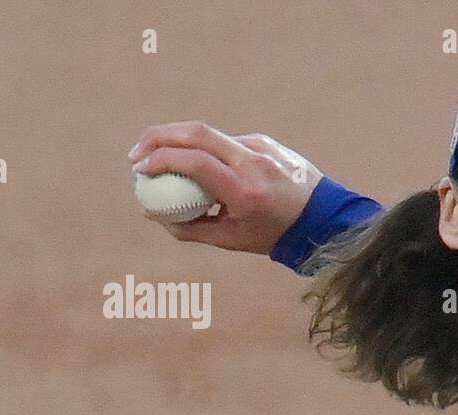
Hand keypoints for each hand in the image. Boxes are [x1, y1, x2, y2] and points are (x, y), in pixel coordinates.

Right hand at [128, 121, 323, 253]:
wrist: (321, 218)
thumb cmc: (272, 234)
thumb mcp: (231, 240)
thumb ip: (189, 229)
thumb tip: (151, 214)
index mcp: (246, 191)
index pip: (195, 162)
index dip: (161, 160)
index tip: (140, 169)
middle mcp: (254, 163)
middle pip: (197, 132)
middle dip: (158, 136)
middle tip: (136, 152)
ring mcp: (261, 147)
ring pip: (210, 134)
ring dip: (179, 142)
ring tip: (159, 158)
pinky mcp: (264, 141)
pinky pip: (226, 142)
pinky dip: (207, 151)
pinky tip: (203, 168)